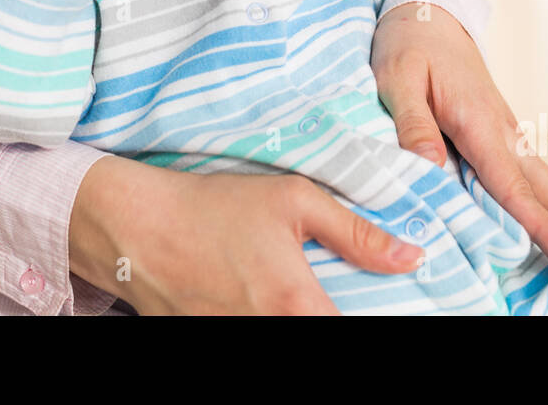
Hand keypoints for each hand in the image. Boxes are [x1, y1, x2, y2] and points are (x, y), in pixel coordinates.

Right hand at [68, 155, 425, 313]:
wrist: (135, 227)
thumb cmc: (215, 207)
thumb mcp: (293, 200)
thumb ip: (358, 232)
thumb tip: (413, 256)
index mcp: (297, 306)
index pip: (358, 333)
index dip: (375, 317)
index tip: (379, 302)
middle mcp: (267, 336)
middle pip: (319, 337)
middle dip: (329, 316)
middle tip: (333, 297)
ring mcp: (230, 345)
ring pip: (286, 348)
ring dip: (300, 320)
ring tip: (288, 297)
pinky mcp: (206, 345)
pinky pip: (248, 345)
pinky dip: (261, 321)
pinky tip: (257, 302)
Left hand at [369, 2, 547, 287]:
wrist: (427, 12)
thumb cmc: (408, 44)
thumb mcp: (396, 78)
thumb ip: (412, 125)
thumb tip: (431, 171)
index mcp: (480, 123)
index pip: (516, 190)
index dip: (545, 231)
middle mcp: (506, 133)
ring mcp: (511, 135)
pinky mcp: (506, 136)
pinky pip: (540, 182)